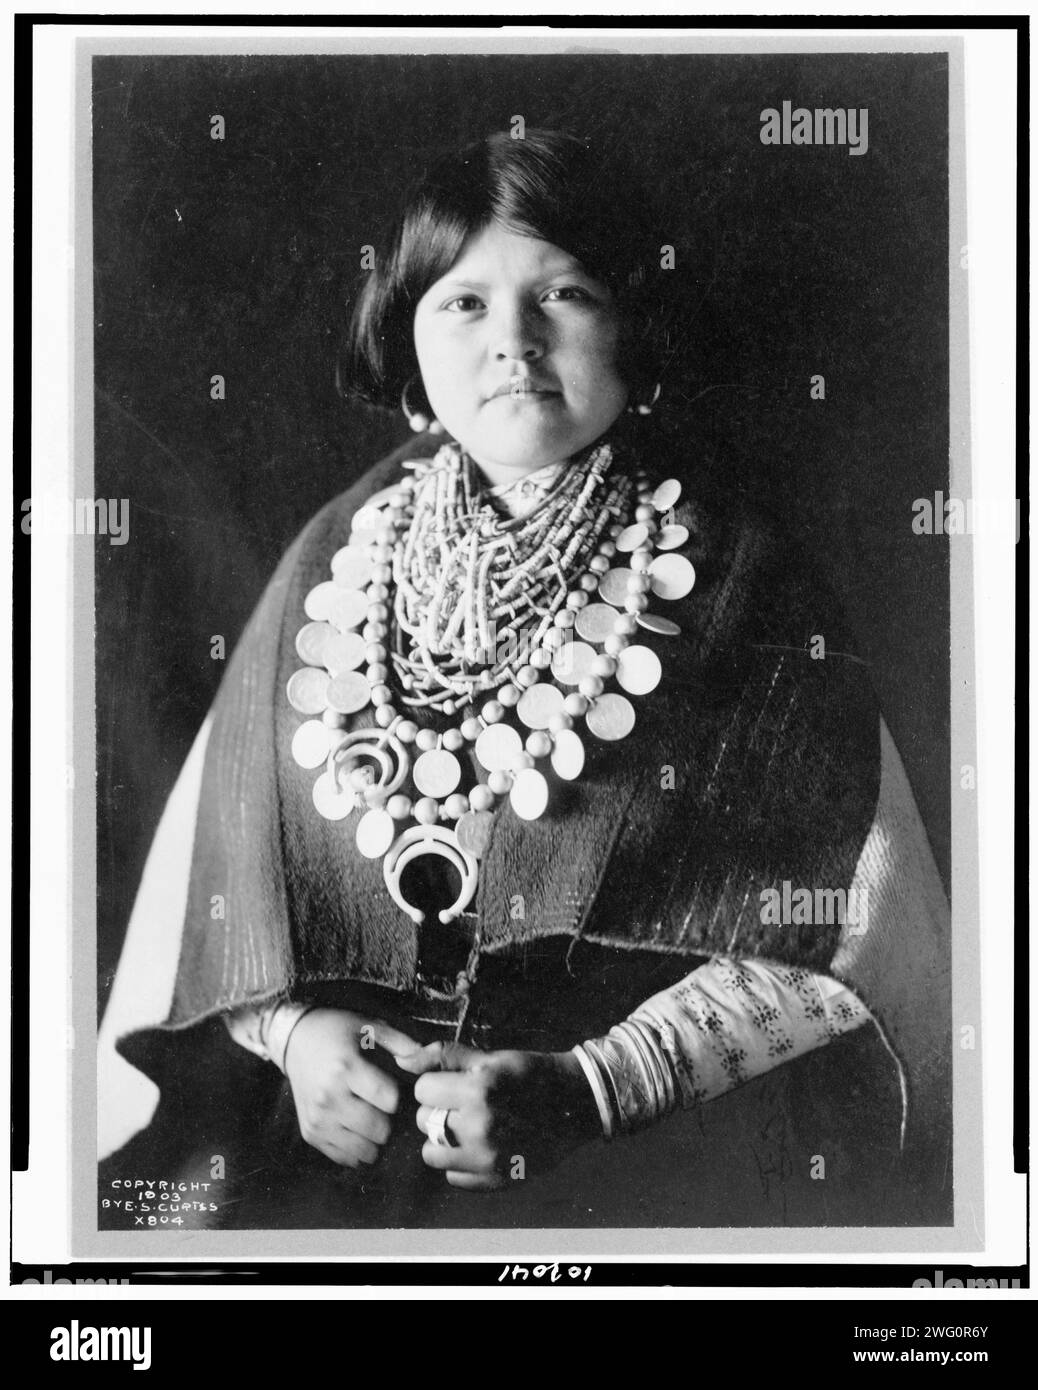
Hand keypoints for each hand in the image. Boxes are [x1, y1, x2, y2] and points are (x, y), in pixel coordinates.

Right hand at [283, 1009, 418, 1167]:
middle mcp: (329, 1097)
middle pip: (378, 1129)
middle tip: (382, 1108)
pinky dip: (355, 1149)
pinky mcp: (310, 1133)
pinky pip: (343, 1158)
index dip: (397, 1096)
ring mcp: (317, 1119)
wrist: (294, 1041)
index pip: (389, 1100)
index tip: (391, 1088)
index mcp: (346, 1068)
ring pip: (363, 1150)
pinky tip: (355, 1130)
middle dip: (388, 1121)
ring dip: (373, 1139)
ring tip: (370, 1119)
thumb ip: (400, 1042)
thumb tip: (429, 1056)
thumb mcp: (367, 1026)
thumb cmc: (335, 1031)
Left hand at [383, 1039, 602, 1190]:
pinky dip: (460, 1164)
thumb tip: (402, 1060)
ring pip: (431, 1154)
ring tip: (467, 1128)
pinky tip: (480, 1147)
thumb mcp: (490, 1057)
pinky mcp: (496, 1180)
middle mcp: (481, 1126)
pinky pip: (453, 1178)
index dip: (435, 1084)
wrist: (575, 1104)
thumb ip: (444, 1056)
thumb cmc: (529, 1074)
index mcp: (479, 1090)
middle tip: (463, 1105)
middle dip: (438, 1111)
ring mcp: (488, 1158)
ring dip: (443, 1141)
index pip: (422, 1090)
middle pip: (424, 1121)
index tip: (453, 1084)